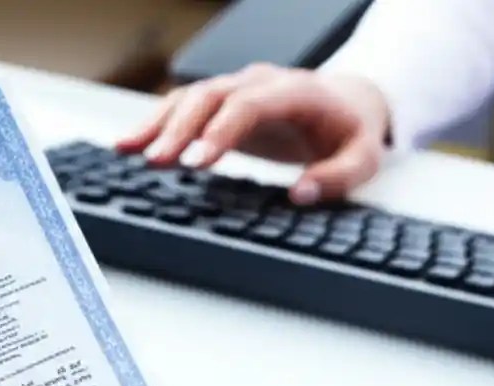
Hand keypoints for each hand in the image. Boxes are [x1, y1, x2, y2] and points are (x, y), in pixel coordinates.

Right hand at [117, 64, 389, 204]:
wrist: (348, 102)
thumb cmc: (352, 131)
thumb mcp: (363, 158)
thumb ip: (336, 177)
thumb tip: (301, 194)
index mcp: (296, 91)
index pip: (251, 105)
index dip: (221, 131)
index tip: (198, 162)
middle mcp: (260, 82)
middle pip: (211, 97)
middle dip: (181, 129)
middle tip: (157, 163)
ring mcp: (238, 89)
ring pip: (191, 97)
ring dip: (160, 123)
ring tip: (129, 151)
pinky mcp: (223, 103)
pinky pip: (185, 106)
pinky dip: (157, 122)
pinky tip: (131, 144)